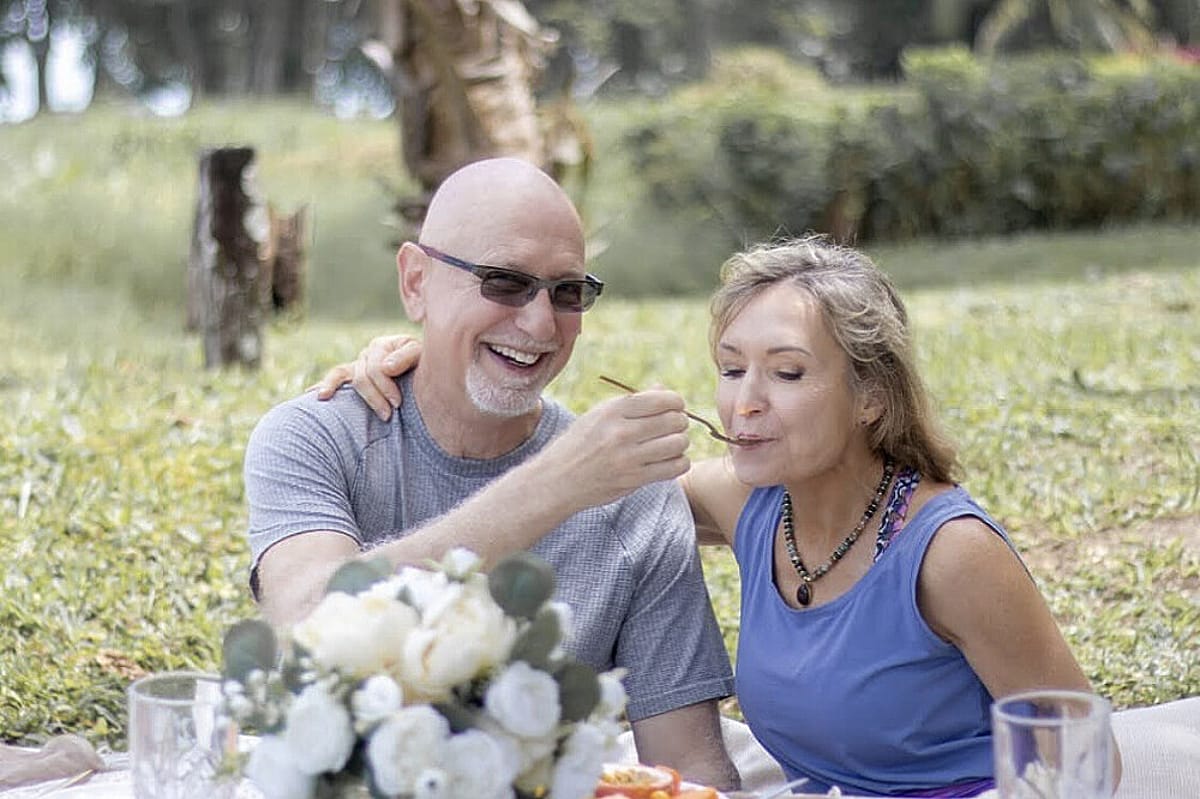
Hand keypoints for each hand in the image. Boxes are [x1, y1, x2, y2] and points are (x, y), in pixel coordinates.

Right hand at [312, 335, 421, 420]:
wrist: (428, 374)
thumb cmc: (425, 366)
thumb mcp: (420, 356)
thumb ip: (406, 357)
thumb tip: (386, 367)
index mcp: (383, 346)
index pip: (376, 367)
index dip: (385, 386)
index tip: (397, 403)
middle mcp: (368, 353)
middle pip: (361, 375)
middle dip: (374, 396)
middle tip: (388, 414)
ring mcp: (358, 364)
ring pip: (342, 374)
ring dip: (338, 388)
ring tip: (326, 397)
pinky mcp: (353, 377)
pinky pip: (335, 378)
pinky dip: (324, 385)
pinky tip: (313, 395)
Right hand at [533, 389, 691, 510]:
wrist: (556, 480)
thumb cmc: (579, 444)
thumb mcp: (598, 415)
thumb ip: (633, 403)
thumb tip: (663, 390)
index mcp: (612, 410)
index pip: (662, 400)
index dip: (676, 402)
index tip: (675, 407)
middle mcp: (621, 432)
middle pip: (674, 421)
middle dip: (680, 422)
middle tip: (674, 427)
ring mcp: (628, 457)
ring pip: (678, 443)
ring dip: (681, 443)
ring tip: (672, 444)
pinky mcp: (633, 480)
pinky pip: (675, 467)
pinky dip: (679, 462)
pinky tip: (669, 460)